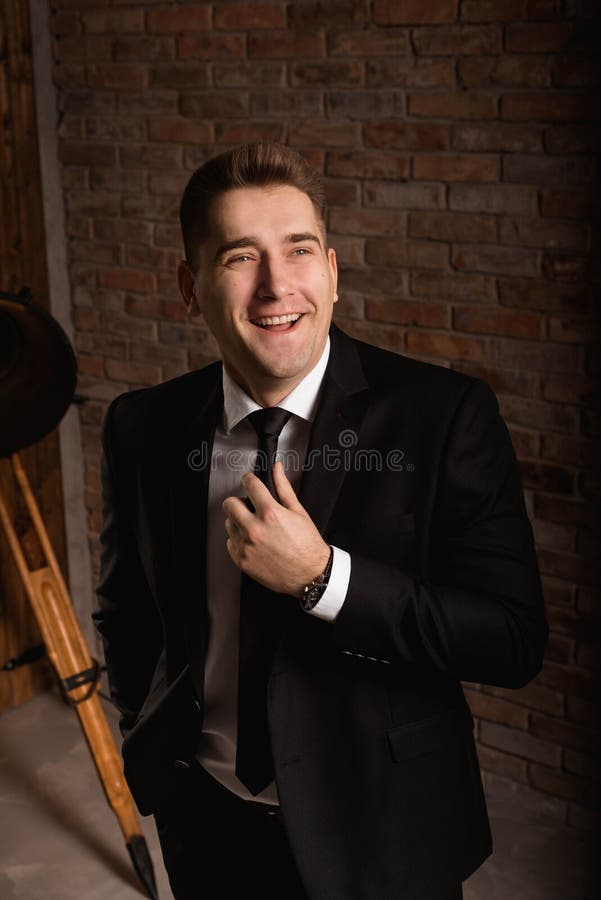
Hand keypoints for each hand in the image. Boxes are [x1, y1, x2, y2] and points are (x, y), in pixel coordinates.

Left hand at [222, 460, 330, 596]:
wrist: (310, 575)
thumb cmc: (307, 546)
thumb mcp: (298, 512)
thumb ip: (283, 487)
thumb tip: (277, 469)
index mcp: (270, 513)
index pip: (249, 484)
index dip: (250, 480)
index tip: (250, 482)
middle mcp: (255, 529)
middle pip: (230, 503)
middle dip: (240, 501)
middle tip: (250, 507)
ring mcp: (246, 546)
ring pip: (228, 523)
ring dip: (239, 521)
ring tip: (256, 527)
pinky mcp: (241, 560)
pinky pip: (230, 542)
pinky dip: (239, 540)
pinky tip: (254, 542)